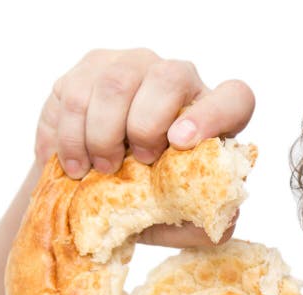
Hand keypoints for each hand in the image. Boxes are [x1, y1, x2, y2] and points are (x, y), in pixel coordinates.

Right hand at [34, 48, 254, 246]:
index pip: (235, 98)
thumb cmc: (154, 198)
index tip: (181, 143)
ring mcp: (133, 66)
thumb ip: (204, 220)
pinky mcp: (90, 68)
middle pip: (168, 78)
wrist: (101, 189)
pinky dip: (68, 135)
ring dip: (100, 133)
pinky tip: (72, 163)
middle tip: (125, 165)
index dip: (213, 115)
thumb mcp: (181, 219)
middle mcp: (179, 80)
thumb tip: (220, 218)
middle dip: (143, 125)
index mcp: (214, 115)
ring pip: (115, 82)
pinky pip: (74, 92)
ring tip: (95, 169)